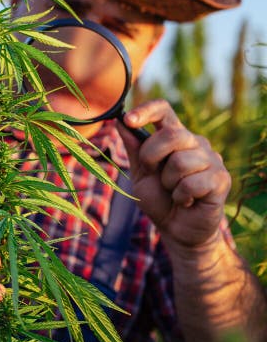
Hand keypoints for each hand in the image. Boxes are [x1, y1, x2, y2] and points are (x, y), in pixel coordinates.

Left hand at [118, 99, 230, 248]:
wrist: (177, 230)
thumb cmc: (159, 199)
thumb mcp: (140, 173)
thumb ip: (134, 149)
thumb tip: (120, 121)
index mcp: (174, 137)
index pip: (164, 111)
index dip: (146, 111)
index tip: (128, 120)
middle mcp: (196, 143)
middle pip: (172, 134)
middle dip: (152, 157)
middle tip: (154, 174)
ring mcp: (212, 160)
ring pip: (181, 161)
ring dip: (168, 182)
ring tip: (174, 191)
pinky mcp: (221, 179)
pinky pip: (192, 183)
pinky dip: (181, 196)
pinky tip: (186, 201)